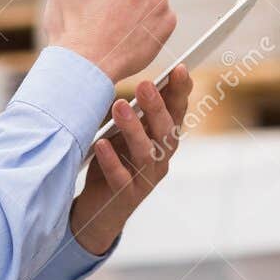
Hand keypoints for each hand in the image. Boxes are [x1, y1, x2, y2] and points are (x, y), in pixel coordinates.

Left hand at [69, 65, 192, 255]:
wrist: (99, 210)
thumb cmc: (116, 164)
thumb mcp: (128, 134)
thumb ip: (138, 112)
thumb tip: (142, 77)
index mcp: (163, 141)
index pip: (177, 113)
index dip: (180, 92)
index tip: (180, 69)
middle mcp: (160, 159)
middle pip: (165, 132)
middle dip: (156, 107)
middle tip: (144, 85)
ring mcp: (144, 179)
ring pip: (146, 153)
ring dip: (133, 129)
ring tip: (119, 107)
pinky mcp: (125, 196)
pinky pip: (120, 177)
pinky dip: (111, 160)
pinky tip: (101, 144)